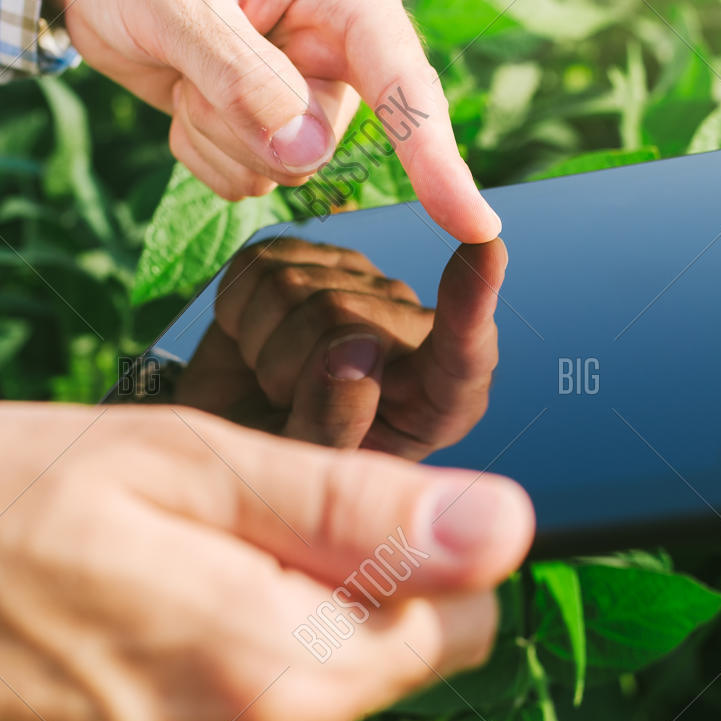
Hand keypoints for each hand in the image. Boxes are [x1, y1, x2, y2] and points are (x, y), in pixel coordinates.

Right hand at [0, 402, 532, 720]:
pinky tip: (107, 599)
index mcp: (275, 675)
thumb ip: (351, 512)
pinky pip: (222, 712)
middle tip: (203, 502)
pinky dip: (195, 645)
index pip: (456, 624)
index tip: (329, 483)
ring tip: (137, 548)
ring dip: (254, 604)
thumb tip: (505, 529)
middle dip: (330, 571)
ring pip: (297, 681)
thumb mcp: (173, 465)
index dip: (416, 536)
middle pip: (376, 657)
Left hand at [48, 0, 501, 242]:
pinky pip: (246, 180)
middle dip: (242, 125)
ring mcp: (308, 91)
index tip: (473, 224)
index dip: (437, 159)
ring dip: (214, 135)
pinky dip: (199, 149)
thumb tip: (304, 152)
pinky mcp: (271, 125)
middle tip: (193, 66)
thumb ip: (240, 77)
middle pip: (321, 145)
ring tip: (187, 71)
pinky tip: (184, 94)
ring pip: (281, 171)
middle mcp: (342, 48)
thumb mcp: (176, 4)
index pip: (405, 86)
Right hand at [174, 238, 504, 456]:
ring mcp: (360, 283)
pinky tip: (255, 343)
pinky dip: (236, 314)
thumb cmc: (285, 473)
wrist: (232, 443)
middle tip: (283, 408)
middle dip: (288, 368)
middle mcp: (410, 330)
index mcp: (439, 399)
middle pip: (339, 315)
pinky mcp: (305, 256)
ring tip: (273, 382)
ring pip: (292, 288)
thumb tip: (355, 345)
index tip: (488, 247)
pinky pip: (257, 267)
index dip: (470, 303)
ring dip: (261, 348)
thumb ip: (334, 425)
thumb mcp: (307, 470)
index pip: (463, 352)